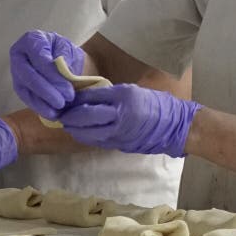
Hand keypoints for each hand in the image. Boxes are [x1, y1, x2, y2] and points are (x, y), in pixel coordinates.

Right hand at [10, 30, 84, 119]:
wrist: (66, 62)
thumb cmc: (66, 53)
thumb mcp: (69, 50)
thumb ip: (65, 59)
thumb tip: (62, 74)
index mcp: (32, 40)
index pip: (39, 57)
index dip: (52, 75)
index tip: (68, 89)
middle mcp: (19, 55)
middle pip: (28, 74)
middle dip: (46, 91)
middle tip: (63, 102)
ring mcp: (17, 72)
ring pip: (25, 88)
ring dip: (42, 102)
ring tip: (58, 112)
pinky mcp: (20, 87)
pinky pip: (27, 98)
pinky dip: (39, 108)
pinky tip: (52, 115)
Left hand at [57, 84, 201, 157]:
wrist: (175, 127)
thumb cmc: (157, 105)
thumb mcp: (132, 91)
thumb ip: (110, 95)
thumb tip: (86, 98)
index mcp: (122, 97)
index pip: (89, 97)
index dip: (74, 99)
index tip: (65, 98)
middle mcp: (118, 115)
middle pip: (84, 116)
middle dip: (69, 116)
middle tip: (61, 114)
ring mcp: (119, 132)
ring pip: (88, 133)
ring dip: (75, 130)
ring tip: (68, 125)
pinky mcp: (121, 144)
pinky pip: (98, 141)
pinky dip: (87, 137)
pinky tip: (83, 133)